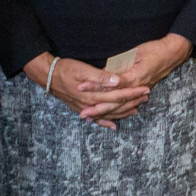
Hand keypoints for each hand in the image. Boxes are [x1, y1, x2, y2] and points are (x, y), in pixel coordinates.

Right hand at [27, 53, 147, 129]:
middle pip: (116, 106)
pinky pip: (96, 119)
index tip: (145, 89)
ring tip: (136, 109)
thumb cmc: (66, 69)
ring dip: (123, 112)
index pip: (119, 95)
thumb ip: (101, 77)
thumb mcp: (83, 69)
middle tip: (146, 97)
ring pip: (109, 114)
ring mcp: (86, 109)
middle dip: (133, 102)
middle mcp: (91, 105)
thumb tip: (117, 82)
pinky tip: (114, 126)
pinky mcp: (81, 109)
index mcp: (94, 95)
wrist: (48, 77)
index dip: (133, 93)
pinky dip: (106, 123)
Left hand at [72, 34, 193, 122]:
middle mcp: (136, 88)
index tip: (81, 88)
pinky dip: (117, 113)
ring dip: (105, 114)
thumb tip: (103, 71)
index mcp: (134, 77)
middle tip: (83, 114)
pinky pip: (128, 106)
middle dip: (98, 109)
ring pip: (121, 107)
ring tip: (91, 119)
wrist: (172, 54)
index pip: (110, 84)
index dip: (95, 87)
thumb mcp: (134, 53)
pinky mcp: (141, 92)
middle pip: (114, 101)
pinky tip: (109, 119)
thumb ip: (119, 64)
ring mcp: (140, 91)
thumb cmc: (153, 49)